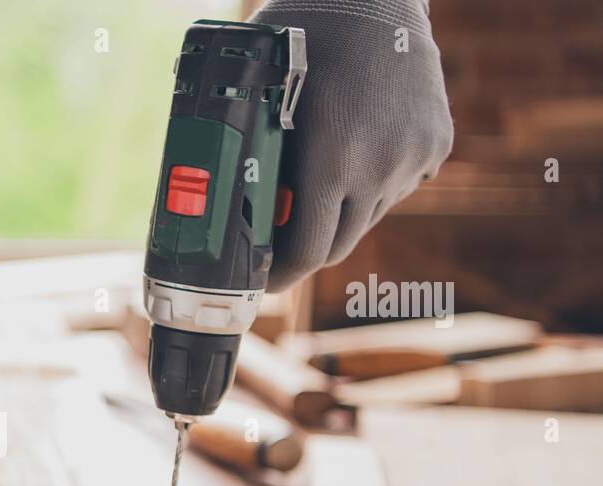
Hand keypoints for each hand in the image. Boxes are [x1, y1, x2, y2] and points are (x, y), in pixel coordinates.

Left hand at [251, 0, 453, 290]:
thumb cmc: (301, 35)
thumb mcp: (260, 96)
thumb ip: (251, 153)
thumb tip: (220, 207)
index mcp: (330, 161)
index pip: (307, 253)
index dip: (281, 275)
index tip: (264, 280)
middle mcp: (379, 167)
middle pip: (338, 245)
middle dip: (306, 249)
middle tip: (281, 243)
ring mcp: (413, 158)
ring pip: (367, 217)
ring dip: (339, 213)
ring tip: (318, 179)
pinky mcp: (436, 146)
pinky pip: (396, 186)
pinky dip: (372, 182)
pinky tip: (357, 145)